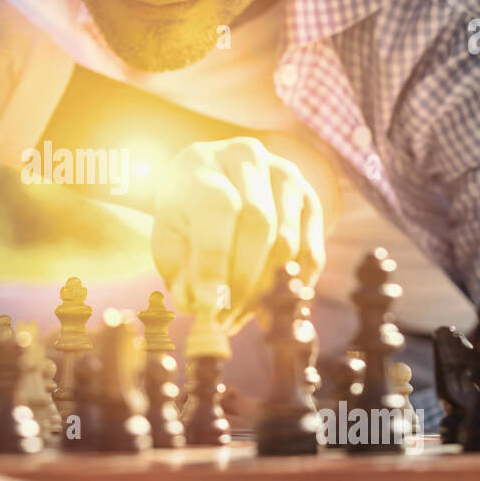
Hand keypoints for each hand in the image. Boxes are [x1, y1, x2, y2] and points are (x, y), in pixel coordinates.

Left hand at [150, 137, 326, 332]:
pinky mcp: (309, 198)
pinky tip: (271, 307)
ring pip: (287, 240)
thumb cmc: (184, 215)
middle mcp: (248, 159)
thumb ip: (179, 269)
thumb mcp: (168, 237)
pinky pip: (311, 250)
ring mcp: (284, 175)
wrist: (211, 183)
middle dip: (243, 282)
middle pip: (259, 224)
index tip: (210, 304)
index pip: (218, 207)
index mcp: (204, 163)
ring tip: (240, 317)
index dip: (215, 259)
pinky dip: (293, 286)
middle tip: (225, 320)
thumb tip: (199, 303)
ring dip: (265, 290)